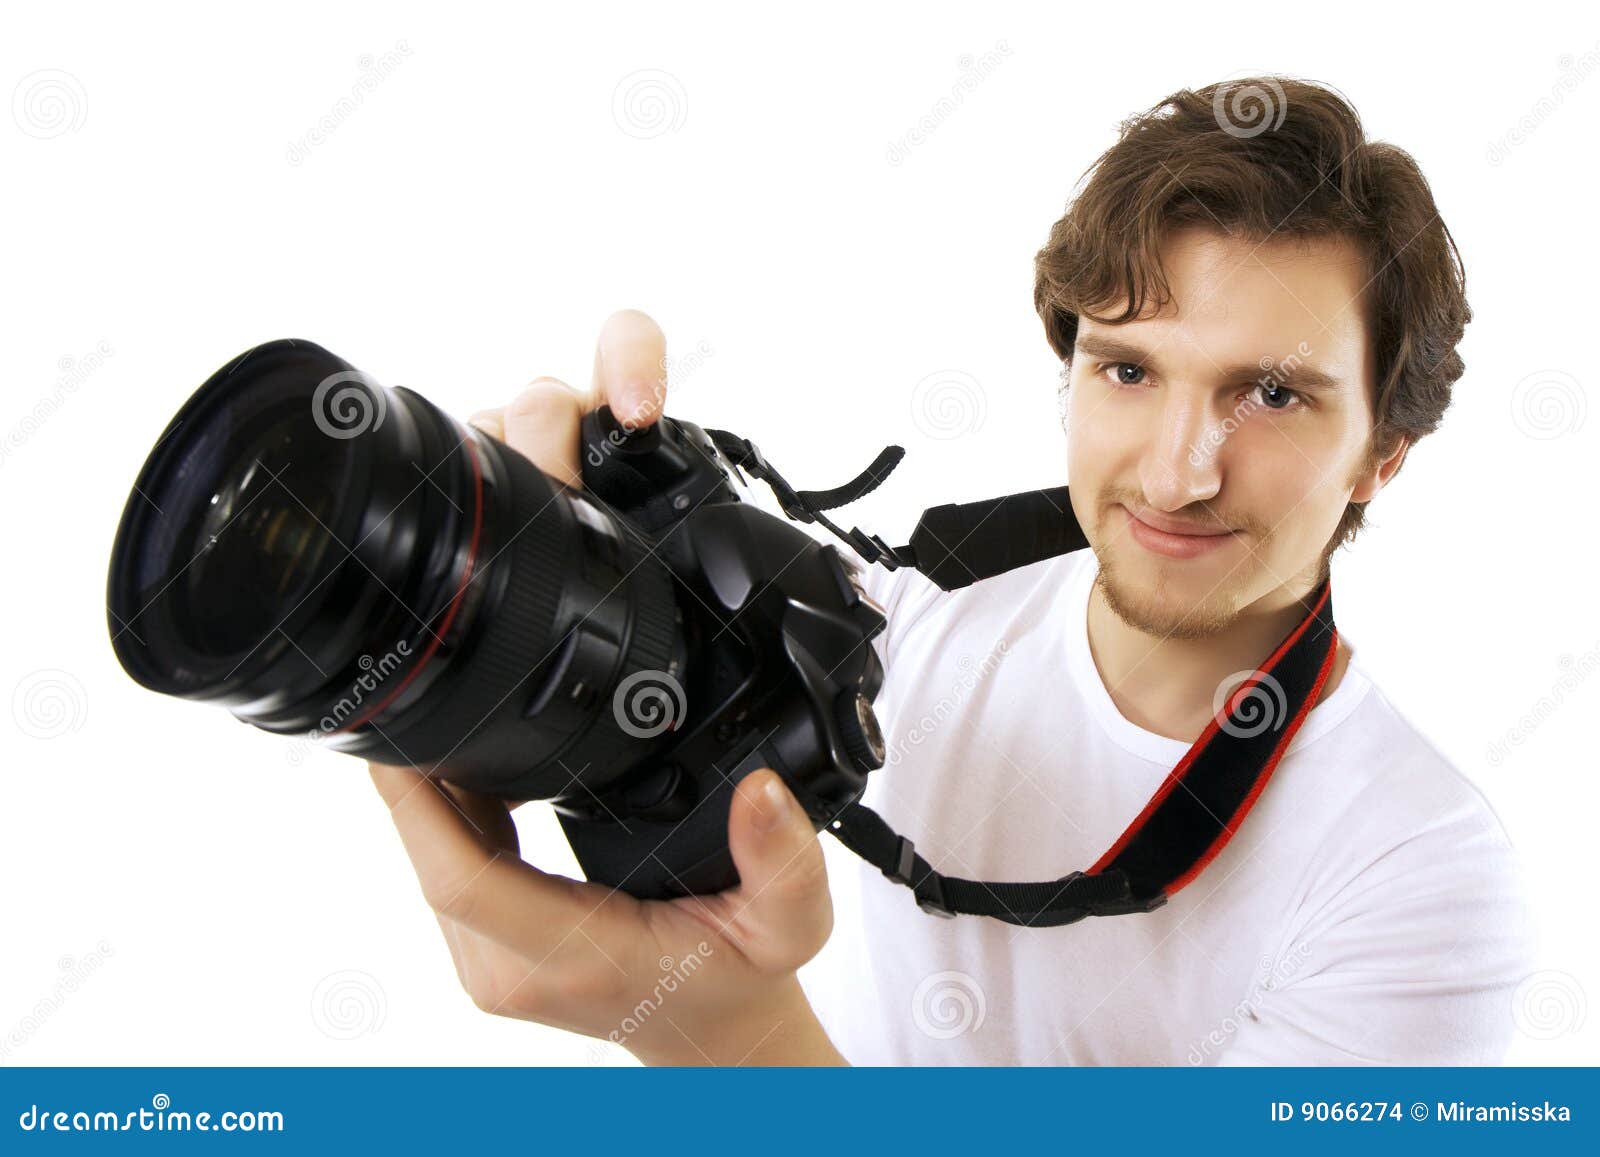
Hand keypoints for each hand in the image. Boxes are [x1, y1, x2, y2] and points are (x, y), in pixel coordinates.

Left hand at [368, 310, 845, 1065]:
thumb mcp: (791, 924)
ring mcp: (491, 965)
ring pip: (430, 859)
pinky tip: (470, 761)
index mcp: (571, 956)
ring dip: (429, 790)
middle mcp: (512, 968)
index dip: (417, 799)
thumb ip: (786, 861)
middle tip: (431, 681)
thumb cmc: (739, 979)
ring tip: (449, 710)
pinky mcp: (487, 950)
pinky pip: (447, 869)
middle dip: (417, 772)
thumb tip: (763, 792)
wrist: (716, 1034)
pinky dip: (447, 812)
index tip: (406, 729)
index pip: (459, 875)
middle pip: (428, 854)